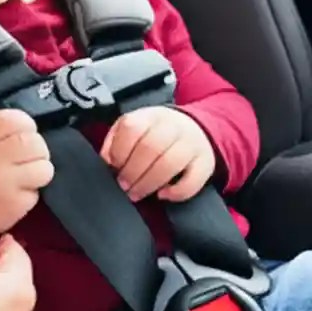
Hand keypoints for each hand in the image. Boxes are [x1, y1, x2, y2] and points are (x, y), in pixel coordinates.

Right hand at [0, 109, 53, 234]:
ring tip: (23, 178)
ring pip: (44, 168)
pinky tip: (16, 195)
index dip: (26, 127)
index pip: (18, 120)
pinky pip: (37, 193)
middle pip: (36, 143)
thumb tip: (29, 128)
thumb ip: (0, 133)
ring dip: (38, 173)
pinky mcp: (16, 204)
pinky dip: (30, 194)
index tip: (21, 137)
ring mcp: (6, 182)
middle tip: (24, 161)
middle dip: (36, 152)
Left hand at [100, 106, 215, 202]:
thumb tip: (106, 161)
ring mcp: (192, 143)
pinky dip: (176, 192)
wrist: (194, 129)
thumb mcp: (135, 127)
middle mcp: (174, 126)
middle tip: (123, 186)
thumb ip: (117, 141)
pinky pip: (193, 180)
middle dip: (132, 172)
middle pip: (150, 147)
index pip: (132, 128)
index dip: (119, 151)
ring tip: (136, 193)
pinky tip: (163, 195)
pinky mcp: (206, 163)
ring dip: (148, 184)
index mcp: (151, 115)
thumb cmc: (157, 133)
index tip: (114, 167)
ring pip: (169, 164)